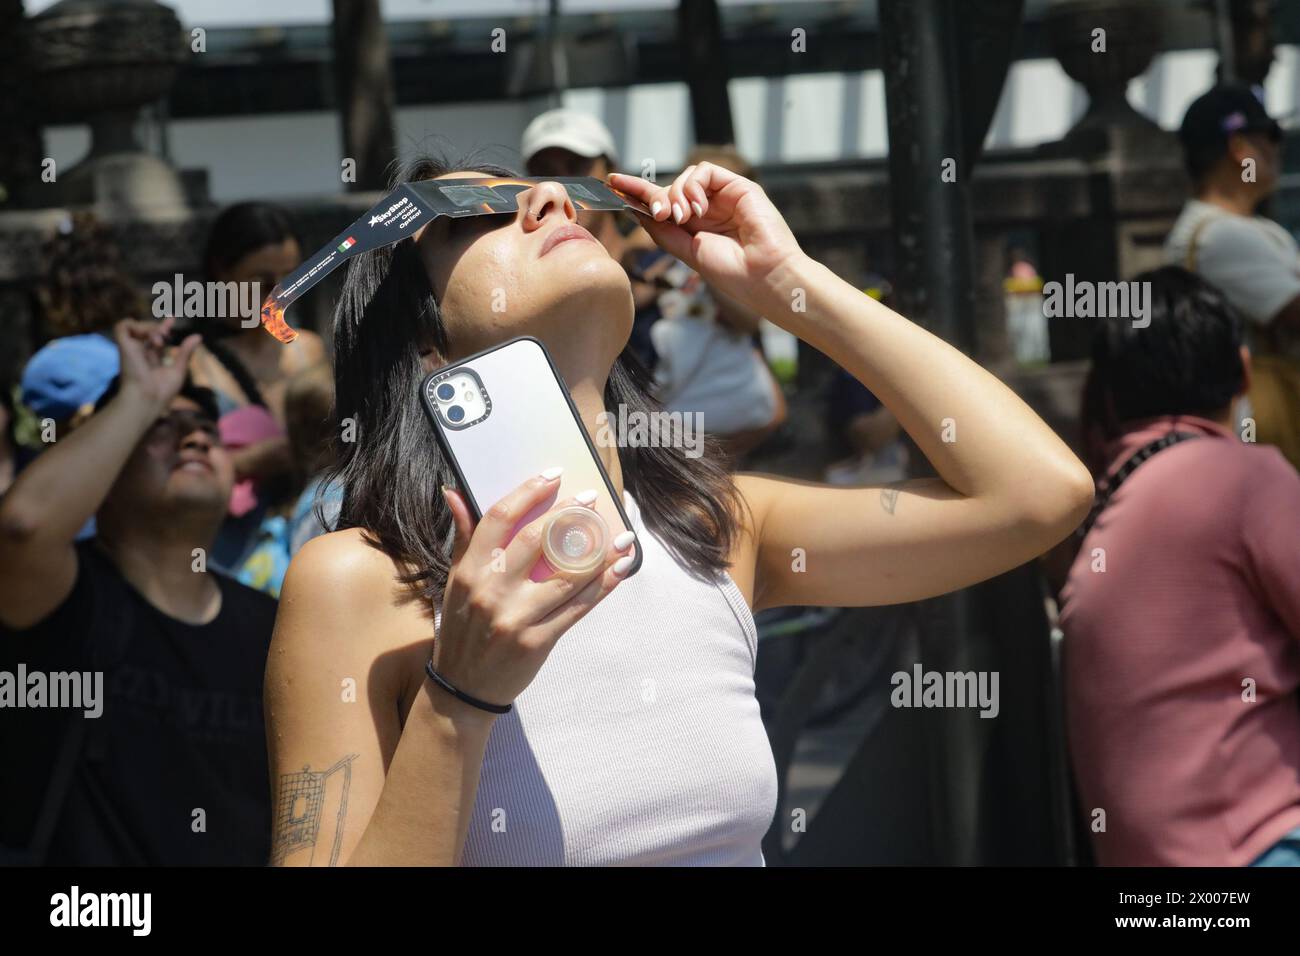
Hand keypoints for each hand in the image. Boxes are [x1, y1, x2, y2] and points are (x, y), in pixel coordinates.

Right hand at [113, 317, 201, 413]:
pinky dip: (135, 325)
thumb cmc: (162, 391)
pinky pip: (122, 326)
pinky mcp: (123, 346)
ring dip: (148, 327)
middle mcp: (139, 353)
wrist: (148, 399)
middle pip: (146, 330)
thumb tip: (198, 336)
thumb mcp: (179, 369)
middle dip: (158, 327)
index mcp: (151, 359)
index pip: (156, 338)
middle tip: (166, 337)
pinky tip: (147, 337)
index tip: (172, 318)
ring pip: (134, 325)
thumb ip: (185, 352)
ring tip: (159, 340)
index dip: (163, 326)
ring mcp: (131, 349)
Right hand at [432, 471, 636, 712]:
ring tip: (620, 534)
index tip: (554, 475)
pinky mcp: (538, 641)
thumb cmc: (462, 629)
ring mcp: (516, 618)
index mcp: (470, 571)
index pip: (500, 517)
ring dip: (599, 551)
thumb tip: (454, 492)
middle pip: (538, 538)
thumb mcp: (455, 582)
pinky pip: (578, 607)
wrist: (462, 689)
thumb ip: (463, 537)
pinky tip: (620, 568)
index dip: (529, 491)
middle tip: (592, 499)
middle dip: (570, 515)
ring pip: (567, 574)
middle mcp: (492, 591)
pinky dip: (603, 585)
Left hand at [607, 164, 804, 317]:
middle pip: (671, 188)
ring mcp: (724, 197)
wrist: (764, 277)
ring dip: (676, 194)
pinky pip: (705, 171)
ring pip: (686, 178)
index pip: (663, 203)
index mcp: (697, 228)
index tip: (613, 183)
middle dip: (656, 197)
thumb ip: (663, 231)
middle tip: (659, 214)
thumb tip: (636, 211)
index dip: (638, 191)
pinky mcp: (739, 186)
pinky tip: (699, 209)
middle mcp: (710, 210)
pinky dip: (694, 187)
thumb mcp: (688, 252)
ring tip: (682, 217)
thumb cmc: (733, 273)